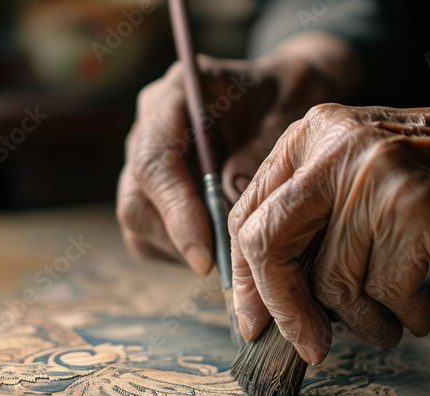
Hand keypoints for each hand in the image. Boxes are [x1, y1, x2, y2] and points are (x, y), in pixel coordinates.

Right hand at [116, 33, 361, 273]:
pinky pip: (149, 236)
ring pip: (139, 221)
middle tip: (227, 268)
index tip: (205, 256)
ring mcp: (147, 159)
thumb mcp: (293, 107)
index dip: (175, 211)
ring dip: (181, 249)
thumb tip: (230, 193)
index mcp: (178, 93)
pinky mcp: (151, 190)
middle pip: (136, 198)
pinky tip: (222, 249)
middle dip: (178, 241)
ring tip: (233, 256)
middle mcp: (150, 124)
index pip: (155, 160)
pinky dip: (181, 253)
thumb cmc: (291, 95)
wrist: (286, 96)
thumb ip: (264, 145)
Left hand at [230, 103, 429, 363]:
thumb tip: (262, 293)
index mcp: (316, 131)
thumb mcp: (366, 173)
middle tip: (309, 347)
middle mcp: (339, 144)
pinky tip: (419, 312)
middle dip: (284, 310)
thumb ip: (315, 214)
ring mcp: (379, 175)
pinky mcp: (417, 211)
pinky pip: (385, 291)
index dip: (247, 277)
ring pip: (334, 281)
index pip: (250, 211)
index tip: (253, 320)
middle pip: (272, 245)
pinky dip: (401, 315)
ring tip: (387, 325)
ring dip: (361, 320)